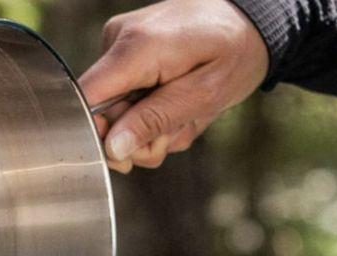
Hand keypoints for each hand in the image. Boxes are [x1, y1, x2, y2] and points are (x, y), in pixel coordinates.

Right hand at [79, 0, 269, 172]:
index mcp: (136, 47)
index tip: (126, 153)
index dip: (96, 134)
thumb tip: (113, 148)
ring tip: (184, 115)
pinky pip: (128, 100)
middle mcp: (120, 41)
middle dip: (138, 138)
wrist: (251, 20)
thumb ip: (155, 120)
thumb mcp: (204, 94)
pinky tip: (177, 103)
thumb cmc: (236, 50)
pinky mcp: (127, 54)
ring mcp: (121, 46)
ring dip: (152, 129)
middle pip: (102, 115)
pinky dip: (153, 113)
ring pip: (118, 114)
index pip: (85, 98)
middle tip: (175, 133)